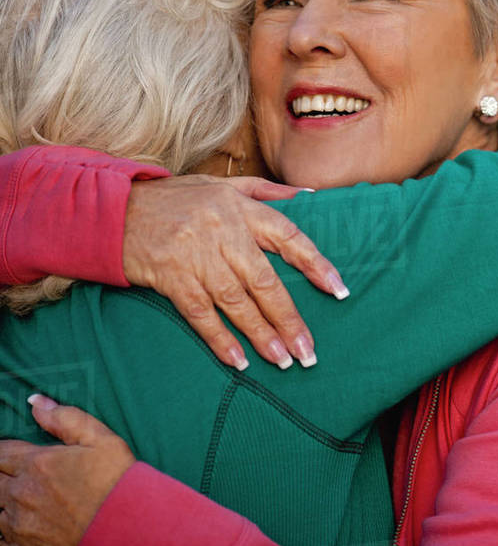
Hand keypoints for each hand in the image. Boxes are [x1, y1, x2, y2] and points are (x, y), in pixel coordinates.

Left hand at [0, 395, 134, 545]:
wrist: (128, 531)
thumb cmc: (118, 483)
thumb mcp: (101, 440)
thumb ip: (66, 418)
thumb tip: (36, 401)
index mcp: (37, 464)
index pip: (0, 451)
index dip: (3, 450)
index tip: (10, 452)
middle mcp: (20, 494)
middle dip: (0, 474)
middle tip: (13, 472)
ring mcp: (18, 525)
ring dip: (0, 501)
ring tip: (15, 498)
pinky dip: (0, 533)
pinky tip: (13, 526)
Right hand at [122, 175, 348, 369]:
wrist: (111, 209)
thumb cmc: (175, 198)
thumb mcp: (221, 185)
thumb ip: (266, 192)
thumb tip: (311, 196)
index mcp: (241, 208)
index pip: (289, 237)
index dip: (315, 264)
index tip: (339, 290)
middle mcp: (224, 232)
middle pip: (265, 281)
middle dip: (289, 318)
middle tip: (309, 350)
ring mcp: (196, 257)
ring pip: (236, 302)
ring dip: (261, 334)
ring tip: (283, 359)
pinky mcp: (171, 278)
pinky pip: (201, 314)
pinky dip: (220, 339)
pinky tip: (238, 360)